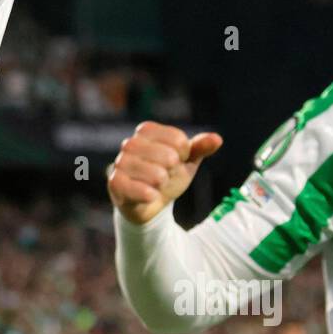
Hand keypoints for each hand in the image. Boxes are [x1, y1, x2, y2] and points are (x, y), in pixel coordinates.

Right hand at [107, 122, 222, 225]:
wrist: (149, 203)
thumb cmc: (168, 175)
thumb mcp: (187, 161)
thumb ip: (200, 148)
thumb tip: (217, 139)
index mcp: (146, 131)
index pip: (178, 140)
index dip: (183, 155)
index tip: (175, 161)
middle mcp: (130, 143)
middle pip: (169, 157)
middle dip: (173, 172)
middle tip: (164, 176)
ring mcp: (120, 163)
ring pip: (156, 175)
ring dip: (163, 185)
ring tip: (157, 186)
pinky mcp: (115, 183)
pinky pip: (137, 190)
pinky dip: (149, 195)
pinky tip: (151, 196)